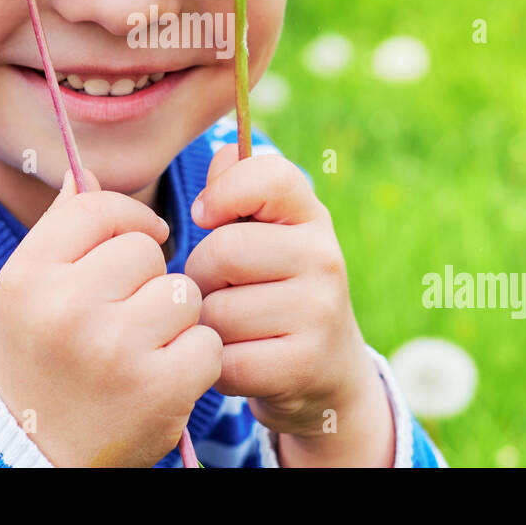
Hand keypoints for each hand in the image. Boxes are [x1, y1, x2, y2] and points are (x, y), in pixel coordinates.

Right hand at [0, 169, 222, 466]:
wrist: (38, 457)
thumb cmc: (39, 360)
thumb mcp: (28, 293)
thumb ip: (60, 230)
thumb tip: (84, 168)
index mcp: (28, 276)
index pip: (97, 206)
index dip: (129, 220)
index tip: (139, 241)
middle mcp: (65, 309)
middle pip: (146, 249)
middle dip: (149, 278)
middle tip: (126, 317)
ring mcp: (113, 349)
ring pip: (183, 293)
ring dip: (176, 320)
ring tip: (142, 349)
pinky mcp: (158, 387)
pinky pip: (206, 341)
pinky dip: (195, 360)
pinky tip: (163, 378)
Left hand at [185, 144, 392, 464]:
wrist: (326, 370)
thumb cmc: (275, 287)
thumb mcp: (267, 234)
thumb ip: (236, 188)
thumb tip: (222, 154)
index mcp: (311, 217)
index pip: (268, 176)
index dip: (223, 192)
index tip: (207, 216)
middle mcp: (325, 258)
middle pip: (223, 251)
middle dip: (200, 275)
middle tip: (216, 290)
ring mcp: (319, 313)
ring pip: (217, 311)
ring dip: (206, 324)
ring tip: (229, 326)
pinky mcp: (302, 365)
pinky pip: (224, 359)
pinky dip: (216, 364)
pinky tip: (237, 358)